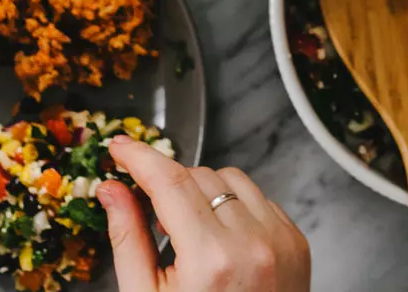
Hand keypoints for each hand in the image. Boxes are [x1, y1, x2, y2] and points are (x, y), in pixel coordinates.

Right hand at [100, 137, 309, 291]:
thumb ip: (127, 238)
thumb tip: (111, 189)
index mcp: (210, 260)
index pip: (169, 182)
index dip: (140, 157)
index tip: (119, 146)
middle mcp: (251, 242)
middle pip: (197, 176)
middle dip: (168, 186)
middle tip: (152, 217)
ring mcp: (279, 239)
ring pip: (230, 178)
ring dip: (202, 192)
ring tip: (189, 236)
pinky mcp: (296, 241)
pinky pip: (258, 198)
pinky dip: (234, 207)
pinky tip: (220, 241)